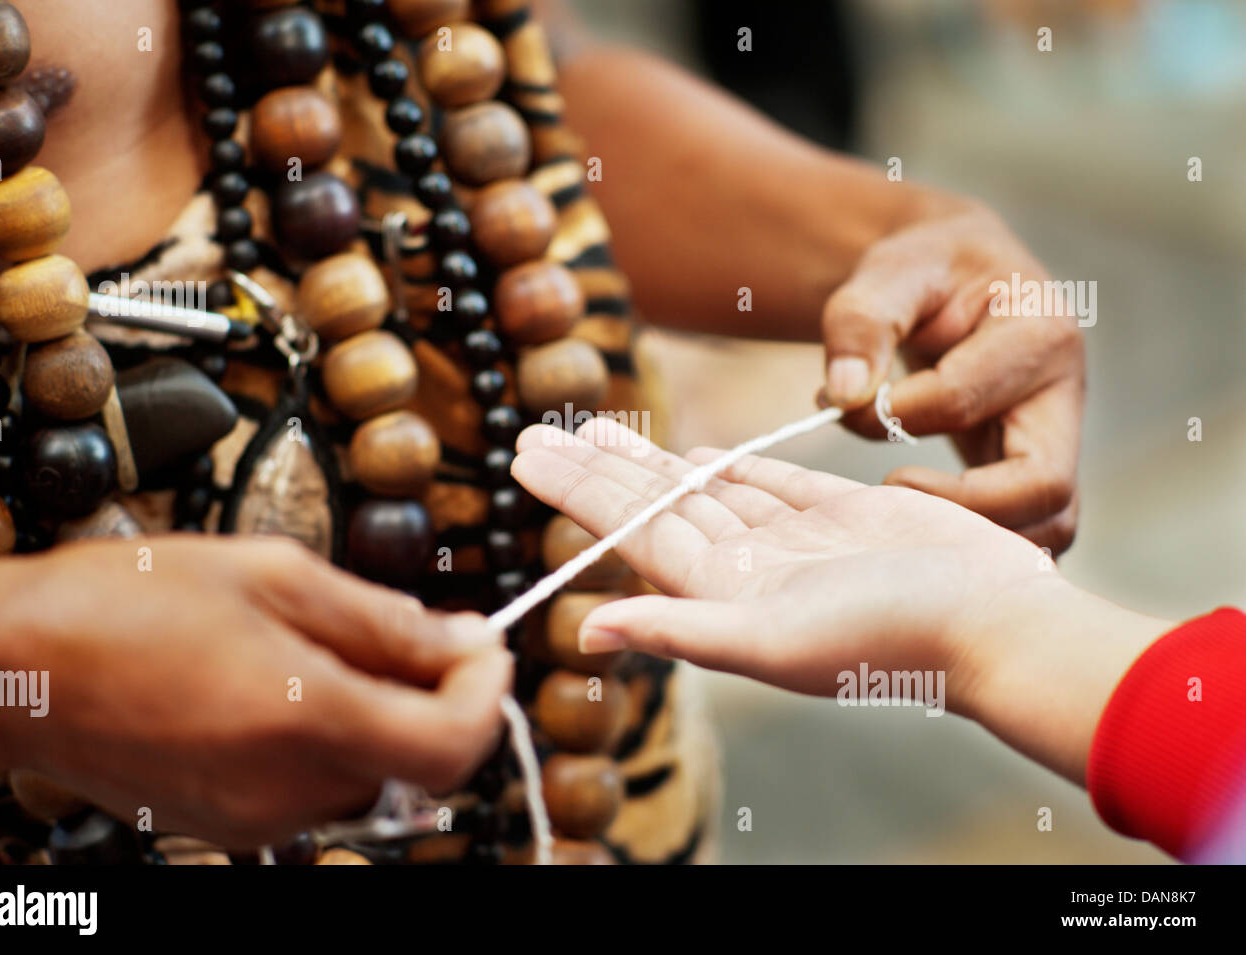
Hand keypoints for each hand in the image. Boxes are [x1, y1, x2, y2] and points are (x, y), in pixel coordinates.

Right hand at [0, 536, 510, 847]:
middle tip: (420, 633)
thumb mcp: (275, 575)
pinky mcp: (232, 827)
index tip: (487, 648)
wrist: (16, 668)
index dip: (487, 694)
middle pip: (419, 763)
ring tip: (334, 646)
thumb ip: (383, 618)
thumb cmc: (127, 603)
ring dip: (385, 714)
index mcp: (307, 718)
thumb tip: (462, 639)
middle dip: (438, 696)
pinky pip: (319, 786)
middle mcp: (289, 788)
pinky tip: (294, 682)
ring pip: (373, 774)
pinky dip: (336, 736)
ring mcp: (258, 820)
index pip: (452, 743)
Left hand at [511, 420, 1166, 781]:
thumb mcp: (776, 641)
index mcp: (722, 595)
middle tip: (535, 432)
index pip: (631, 532)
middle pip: (652, 507)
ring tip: (598, 430)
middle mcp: (748, 569)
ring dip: (648, 460)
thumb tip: (586, 635)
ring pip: (702, 489)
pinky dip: (726, 465)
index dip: (577, 493)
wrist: (997, 625)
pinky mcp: (842, 516)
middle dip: (595, 469)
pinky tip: (691, 451)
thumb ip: (680, 630)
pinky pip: (765, 482)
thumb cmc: (893, 640)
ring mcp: (793, 542)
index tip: (525, 456)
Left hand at [820, 204, 1084, 552]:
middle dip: (958, 507)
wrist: (951, 279)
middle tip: (883, 500)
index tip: (840, 406)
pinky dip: (980, 541)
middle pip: (1043, 486)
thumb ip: (861, 323)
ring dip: (975, 536)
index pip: (960, 400)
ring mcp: (1058, 441)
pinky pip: (1028, 530)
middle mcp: (1065, 396)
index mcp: (1039, 333)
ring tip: (898, 515)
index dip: (889, 414)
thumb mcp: (887, 274)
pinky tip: (915, 524)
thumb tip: (844, 393)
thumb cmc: (922, 272)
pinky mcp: (1034, 471)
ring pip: (1049, 525)